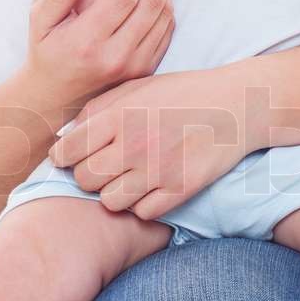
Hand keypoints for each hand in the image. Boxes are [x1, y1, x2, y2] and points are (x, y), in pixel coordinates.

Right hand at [25, 0, 173, 109]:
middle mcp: (116, 57)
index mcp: (87, 41)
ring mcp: (135, 67)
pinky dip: (167, 3)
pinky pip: (166, 31)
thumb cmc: (46, 50)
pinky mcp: (146, 71)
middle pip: (152, 2)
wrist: (56, 95)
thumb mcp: (39, 20)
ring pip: (164, 16)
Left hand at [47, 66, 250, 219]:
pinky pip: (142, 212)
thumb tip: (65, 136)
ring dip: (114, 193)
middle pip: (85, 180)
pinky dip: (143, 204)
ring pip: (110, 202)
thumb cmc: (181, 94)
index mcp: (119, 115)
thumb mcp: (136, 88)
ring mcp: (158, 169)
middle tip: (103, 168)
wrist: (235, 104)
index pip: (68, 151)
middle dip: (88, 176)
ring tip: (127, 179)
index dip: (63, 158)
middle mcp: (134, 144)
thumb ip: (97, 109)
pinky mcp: (181, 188)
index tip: (70, 158)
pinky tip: (151, 188)